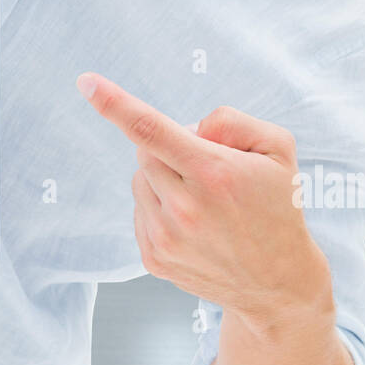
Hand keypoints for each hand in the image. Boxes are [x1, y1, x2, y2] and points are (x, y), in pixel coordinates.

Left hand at [75, 72, 331, 327]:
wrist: (278, 282)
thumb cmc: (278, 206)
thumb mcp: (277, 148)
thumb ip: (231, 120)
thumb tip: (185, 127)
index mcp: (213, 173)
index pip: (152, 129)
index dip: (114, 103)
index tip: (86, 82)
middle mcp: (185, 208)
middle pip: (145, 151)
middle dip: (170, 150)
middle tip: (208, 170)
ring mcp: (167, 238)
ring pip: (140, 180)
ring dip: (163, 179)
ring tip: (204, 202)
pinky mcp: (155, 259)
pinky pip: (140, 211)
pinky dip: (160, 207)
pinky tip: (193, 224)